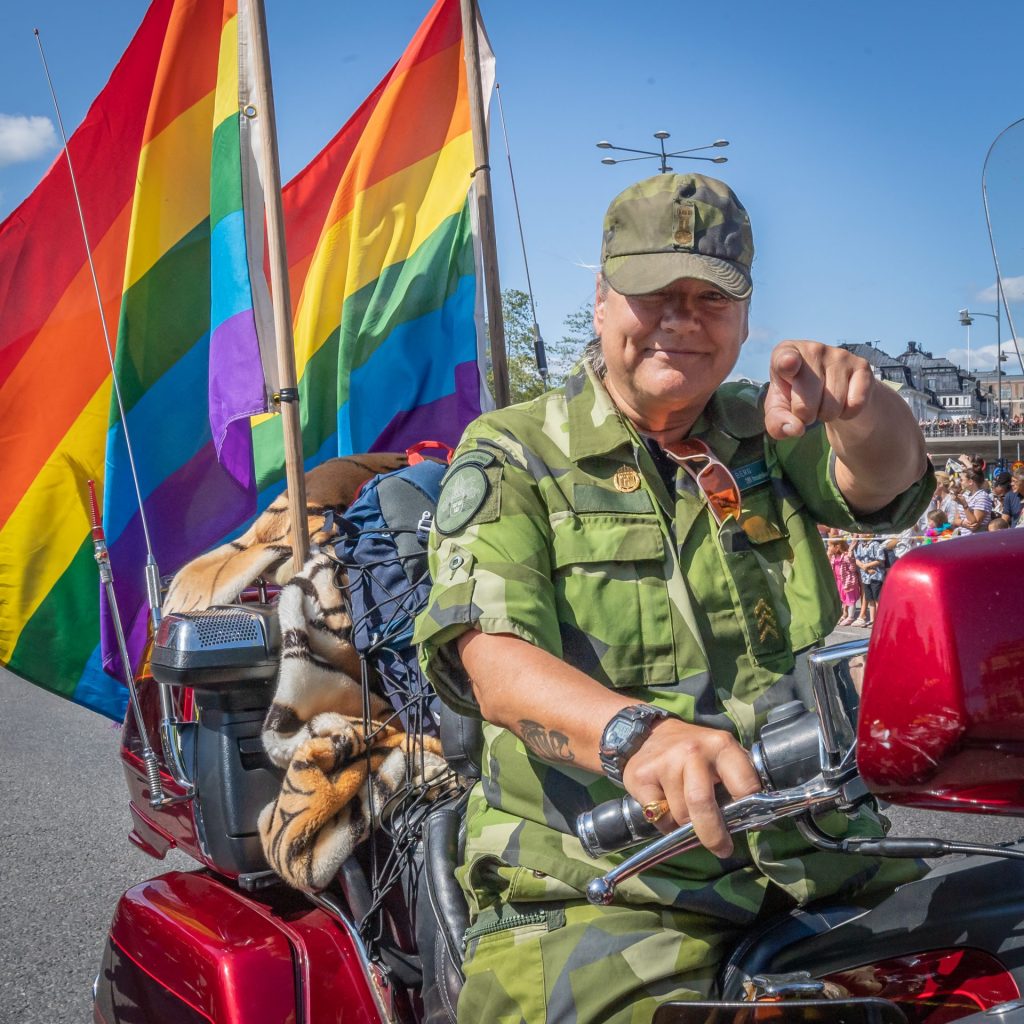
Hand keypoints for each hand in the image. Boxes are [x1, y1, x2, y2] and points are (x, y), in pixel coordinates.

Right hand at [621, 719, 760, 857]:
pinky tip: (666, 806)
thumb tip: (754, 820)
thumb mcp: (721, 756)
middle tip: (722, 849)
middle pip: (702, 803)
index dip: (749, 811)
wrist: (650, 732)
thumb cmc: (695, 752)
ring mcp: (665, 763)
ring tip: (687, 813)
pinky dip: (666, 824)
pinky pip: (659, 818)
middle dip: (713, 835)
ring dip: (686, 825)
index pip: (744, 786)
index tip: (749, 823)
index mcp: (721, 746)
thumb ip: (737, 780)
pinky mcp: (641, 777)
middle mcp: (692, 751)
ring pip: (681, 815)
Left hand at [764, 342, 876, 440]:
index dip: (786, 363)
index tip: (788, 363)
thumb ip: (777, 422)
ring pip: (832, 406)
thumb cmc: (798, 396)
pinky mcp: (861, 366)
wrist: (833, 391)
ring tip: (824, 402)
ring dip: (827, 415)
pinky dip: (848, 413)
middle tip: (807, 408)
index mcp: (785, 353)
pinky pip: (854, 404)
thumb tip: (795, 429)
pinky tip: (843, 401)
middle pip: (805, 402)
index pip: (784, 358)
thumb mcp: (780, 409)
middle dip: (805, 416)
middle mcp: (812, 349)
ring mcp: (839, 355)